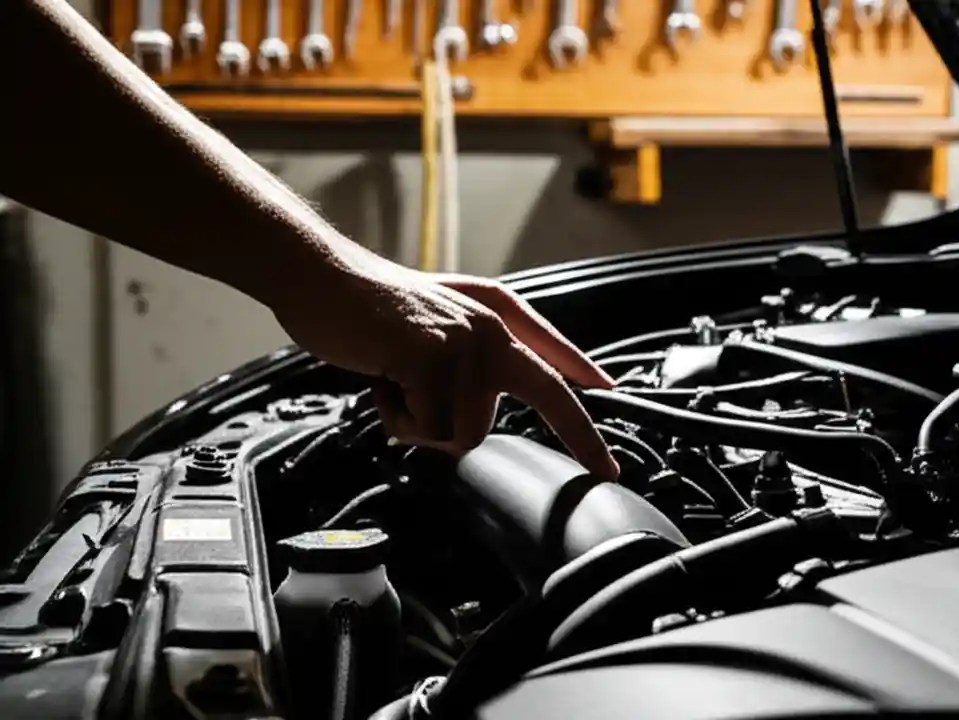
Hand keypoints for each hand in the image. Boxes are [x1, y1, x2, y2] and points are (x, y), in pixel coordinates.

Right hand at [271, 252, 619, 479]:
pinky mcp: (432, 357)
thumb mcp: (433, 324)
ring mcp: (465, 341)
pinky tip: (382, 380)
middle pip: (548, 396)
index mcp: (495, 315)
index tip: (609, 439)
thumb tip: (481, 412)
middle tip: (602, 470)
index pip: (553, 360)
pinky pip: (428, 428)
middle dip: (581, 437)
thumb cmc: (368, 308)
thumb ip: (467, 356)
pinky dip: (398, 419)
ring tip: (397, 382)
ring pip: (466, 432)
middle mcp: (490, 326)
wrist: (319, 278)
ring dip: (423, 424)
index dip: (585, 394)